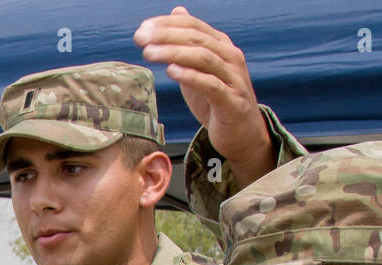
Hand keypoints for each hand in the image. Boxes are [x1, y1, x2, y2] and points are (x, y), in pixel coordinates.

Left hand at [135, 6, 275, 186]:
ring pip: (203, 57)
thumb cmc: (218, 103)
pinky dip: (191, 76)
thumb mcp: (200, 69)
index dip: (167, 24)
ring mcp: (233, 79)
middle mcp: (230, 58)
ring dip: (173, 53)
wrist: (241, 135)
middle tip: (140, 37)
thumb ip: (189, 44)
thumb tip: (177, 11)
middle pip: (196, 38)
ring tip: (149, 53)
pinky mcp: (232, 101)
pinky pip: (211, 85)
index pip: (193, 26)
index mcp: (221, 47)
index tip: (142, 28)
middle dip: (166, 35)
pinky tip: (171, 71)